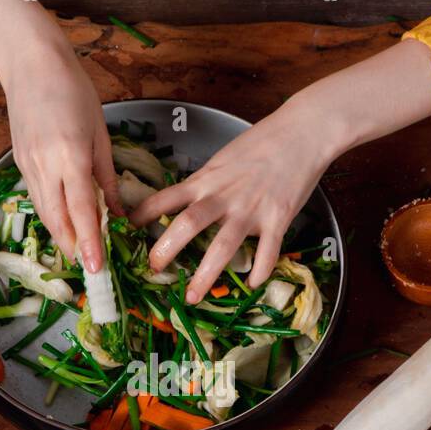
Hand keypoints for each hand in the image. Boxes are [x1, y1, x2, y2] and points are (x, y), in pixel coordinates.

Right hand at [0, 0, 118, 272]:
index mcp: (71, 158)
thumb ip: (107, 178)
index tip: (98, 269)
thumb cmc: (74, 91)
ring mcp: (28, 166)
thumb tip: (116, 213)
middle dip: (73, 249)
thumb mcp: (101, 134)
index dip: (89, 243)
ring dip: (61, 236)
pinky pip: (37, 198)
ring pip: (45, 214)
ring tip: (79, 254)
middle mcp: (45, 167)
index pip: (81, 212)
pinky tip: (64, 224)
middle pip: (58, 221)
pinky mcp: (19, 163)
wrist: (32, 64)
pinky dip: (51, 216)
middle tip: (91, 270)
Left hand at [129, 103, 331, 302]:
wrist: (302, 133)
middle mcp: (224, 196)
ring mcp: (251, 209)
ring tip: (192, 297)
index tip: (127, 230)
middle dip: (166, 250)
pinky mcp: (277, 219)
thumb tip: (188, 200)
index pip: (166, 197)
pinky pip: (267, 252)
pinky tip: (253, 284)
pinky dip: (260, 270)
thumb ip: (207, 182)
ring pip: (222, 246)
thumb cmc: (263, 141)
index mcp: (207, 179)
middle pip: (187, 224)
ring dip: (205, 275)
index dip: (143, 215)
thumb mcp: (224, 158)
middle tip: (153, 270)